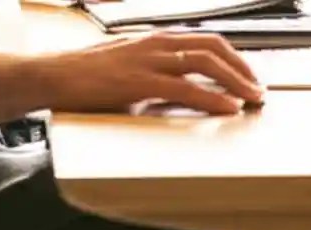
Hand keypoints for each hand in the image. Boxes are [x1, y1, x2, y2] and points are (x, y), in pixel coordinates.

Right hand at [38, 31, 264, 114]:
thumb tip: (174, 94)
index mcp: (154, 39)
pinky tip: (227, 108)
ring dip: (235, 82)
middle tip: (258, 90)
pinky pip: (185, 88)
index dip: (232, 58)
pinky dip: (212, 98)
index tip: (246, 76)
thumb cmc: (82, 77)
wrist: (51, 76)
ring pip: (205, 63)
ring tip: (251, 99)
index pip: (204, 40)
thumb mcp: (124, 69)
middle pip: (213, 47)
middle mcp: (156, 43)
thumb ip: (151, 76)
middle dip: (242, 68)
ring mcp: (148, 60)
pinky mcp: (138, 81)